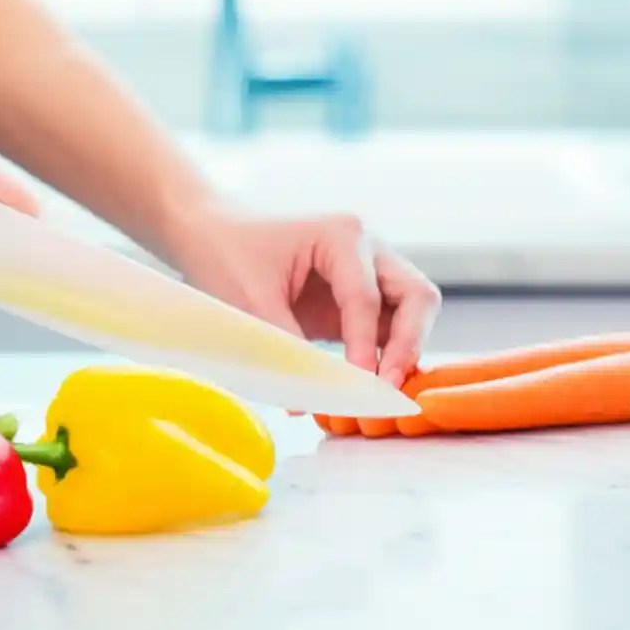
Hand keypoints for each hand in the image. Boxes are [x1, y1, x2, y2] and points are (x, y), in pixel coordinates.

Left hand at [170, 209, 441, 386]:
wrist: (212, 232)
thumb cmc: (228, 252)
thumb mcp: (251, 301)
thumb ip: (286, 346)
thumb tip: (311, 396)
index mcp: (343, 236)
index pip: (367, 299)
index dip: (365, 347)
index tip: (360, 386)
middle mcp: (368, 248)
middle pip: (416, 296)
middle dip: (409, 343)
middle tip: (389, 386)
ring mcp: (370, 271)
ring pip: (414, 310)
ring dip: (406, 349)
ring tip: (384, 389)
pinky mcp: (362, 296)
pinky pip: (391, 325)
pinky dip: (389, 353)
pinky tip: (372, 382)